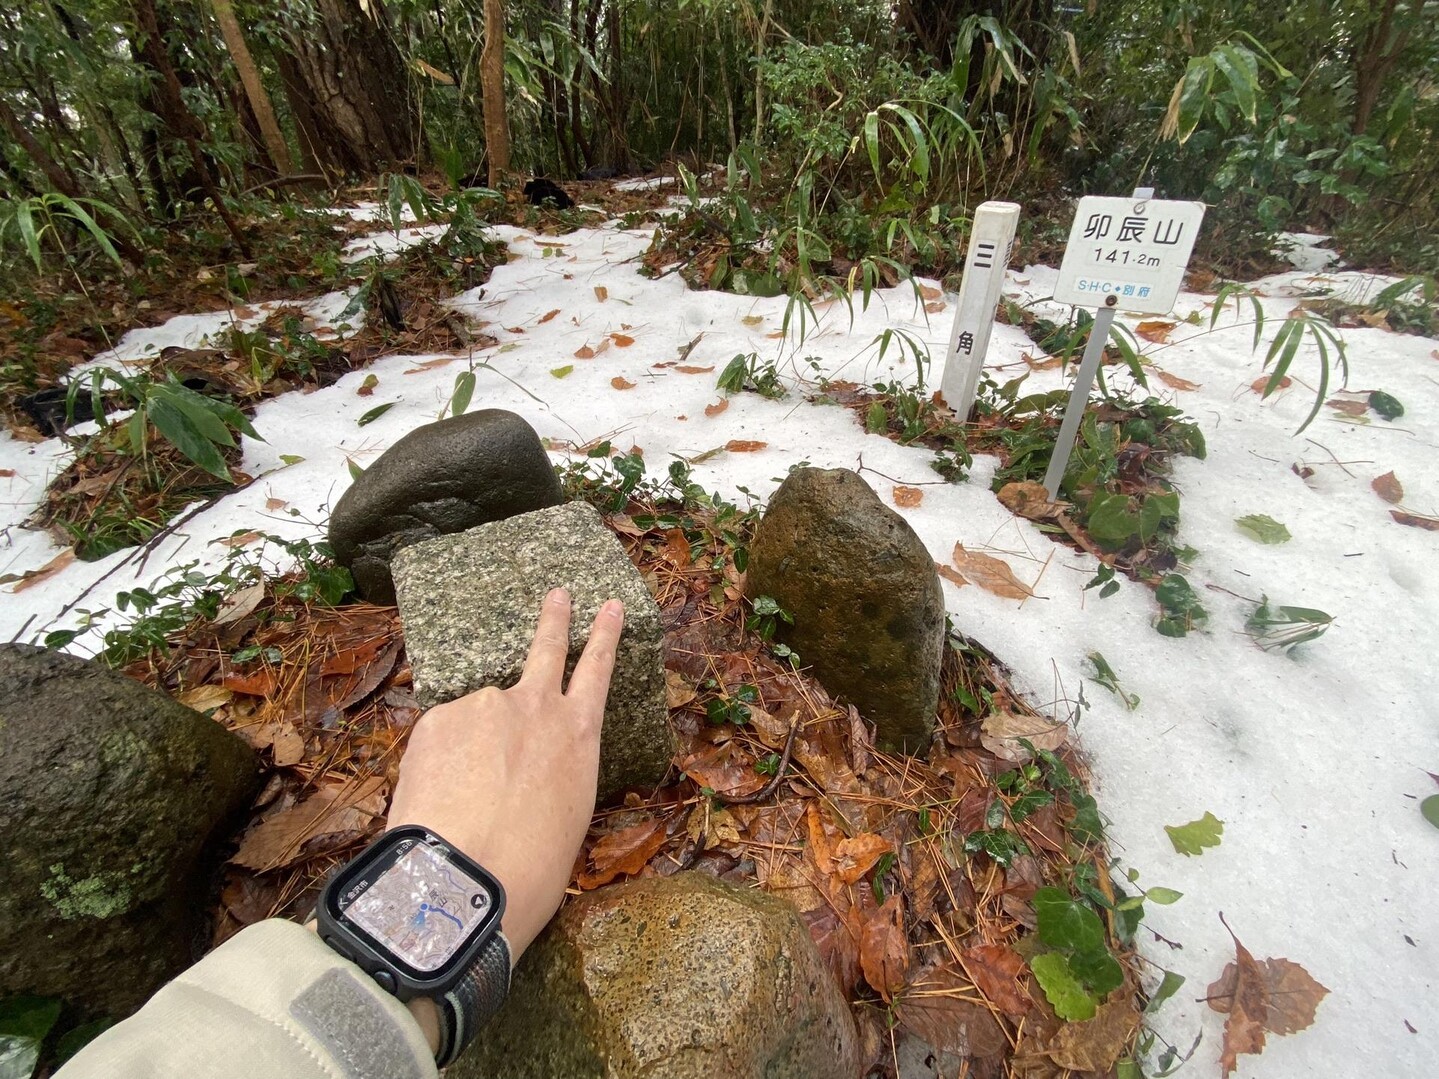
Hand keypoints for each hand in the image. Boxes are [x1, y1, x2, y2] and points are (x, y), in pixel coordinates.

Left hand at [386, 587, 623, 958]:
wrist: (467, 875)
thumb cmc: (529, 867)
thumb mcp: (566, 817)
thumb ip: (551, 774)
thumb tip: (525, 767)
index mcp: (578, 734)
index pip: (597, 671)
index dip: (605, 637)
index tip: (610, 607)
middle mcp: (534, 706)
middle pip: (545, 649)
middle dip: (554, 620)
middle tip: (557, 595)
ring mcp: (483, 706)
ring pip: (478, 719)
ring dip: (472, 747)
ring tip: (466, 800)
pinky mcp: (438, 719)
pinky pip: (441, 739)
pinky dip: (440, 765)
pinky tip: (440, 801)